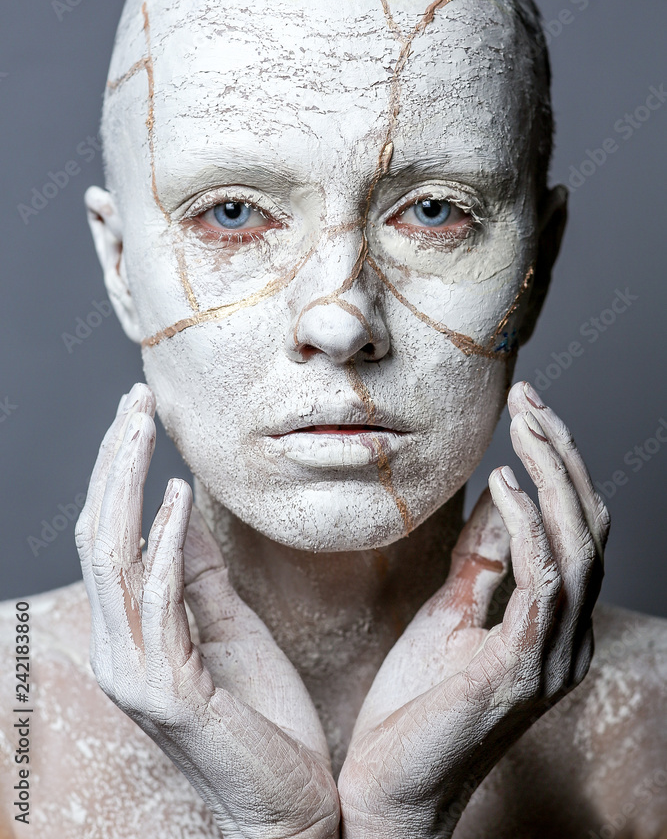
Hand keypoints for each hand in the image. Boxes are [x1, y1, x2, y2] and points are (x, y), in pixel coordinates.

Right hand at [75, 383, 338, 838]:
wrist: (292, 809)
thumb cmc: (266, 721)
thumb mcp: (231, 626)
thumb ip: (199, 571)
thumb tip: (180, 505)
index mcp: (133, 634)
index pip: (109, 537)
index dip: (117, 473)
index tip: (137, 415)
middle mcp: (119, 651)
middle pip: (98, 536)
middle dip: (112, 464)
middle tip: (133, 402)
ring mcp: (136, 674)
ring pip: (112, 559)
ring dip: (126, 485)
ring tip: (141, 427)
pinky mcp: (168, 694)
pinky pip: (158, 604)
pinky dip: (164, 545)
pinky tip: (176, 498)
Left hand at [337, 381, 609, 837]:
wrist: (390, 788)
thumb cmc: (416, 705)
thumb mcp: (449, 612)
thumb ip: (483, 558)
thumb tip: (503, 490)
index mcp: (554, 627)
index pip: (577, 531)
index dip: (560, 466)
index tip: (527, 410)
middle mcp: (567, 640)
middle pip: (589, 528)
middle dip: (563, 455)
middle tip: (530, 397)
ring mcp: (549, 658)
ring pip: (577, 546)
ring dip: (553, 474)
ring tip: (525, 420)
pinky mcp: (517, 670)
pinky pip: (540, 583)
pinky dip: (526, 524)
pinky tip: (505, 481)